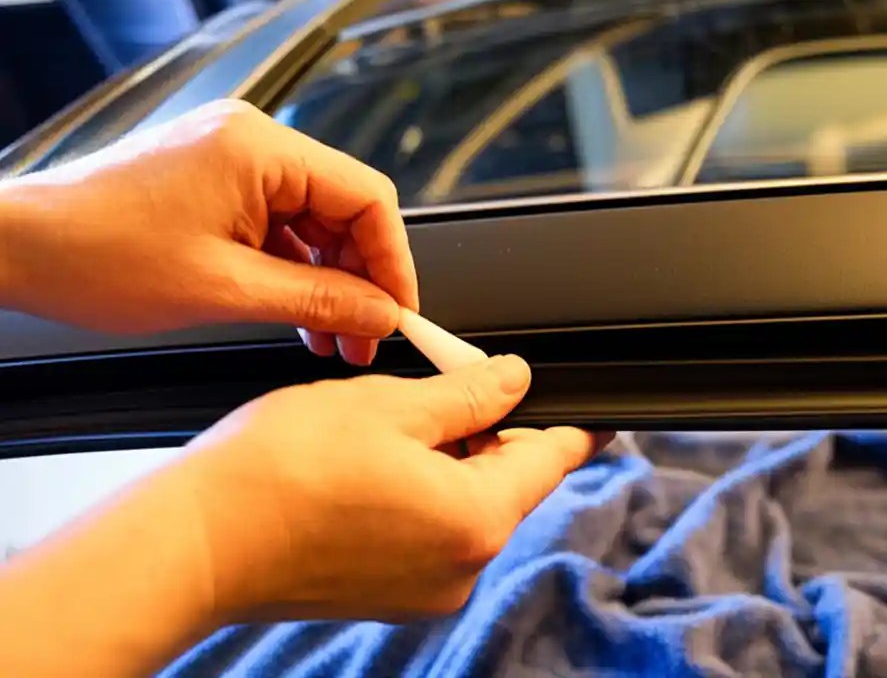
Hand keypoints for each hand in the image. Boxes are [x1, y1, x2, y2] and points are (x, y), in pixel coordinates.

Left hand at [0, 99, 417, 364]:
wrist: (17, 249)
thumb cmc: (95, 254)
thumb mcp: (224, 290)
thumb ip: (317, 301)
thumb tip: (379, 315)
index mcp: (260, 149)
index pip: (367, 197)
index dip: (393, 261)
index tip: (399, 311)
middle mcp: (252, 142)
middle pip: (345, 210)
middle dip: (361, 279)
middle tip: (366, 337)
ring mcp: (232, 160)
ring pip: (314, 223)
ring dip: (328, 283)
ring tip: (333, 339)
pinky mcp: (216, 182)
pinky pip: (279, 226)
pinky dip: (294, 271)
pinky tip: (299, 316)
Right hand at [180, 355, 602, 620]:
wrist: (196, 543)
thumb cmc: (278, 474)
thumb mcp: (391, 405)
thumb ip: (470, 393)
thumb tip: (514, 379)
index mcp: (476, 517)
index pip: (553, 459)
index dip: (575, 425)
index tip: (601, 414)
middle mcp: (460, 567)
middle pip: (506, 483)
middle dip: (486, 432)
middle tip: (449, 386)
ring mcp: (424, 590)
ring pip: (463, 506)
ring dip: (447, 462)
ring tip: (388, 428)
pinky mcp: (387, 595)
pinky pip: (427, 534)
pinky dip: (417, 496)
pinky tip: (369, 469)